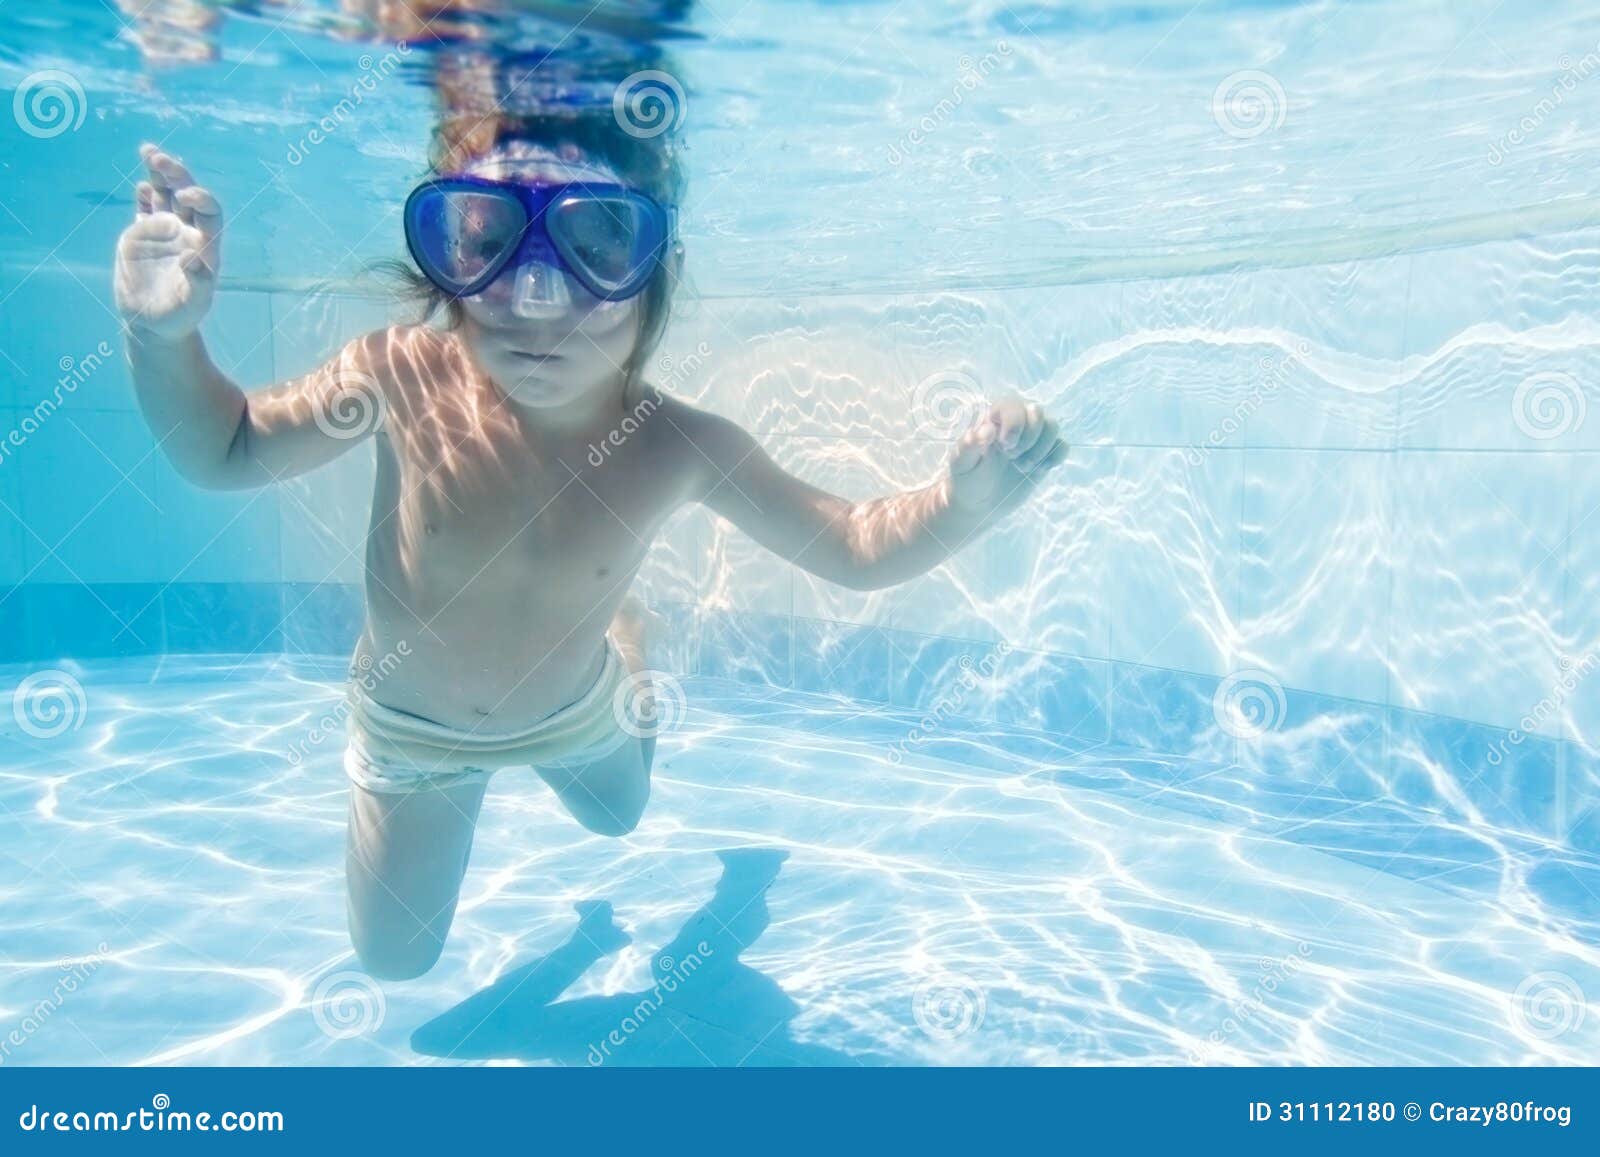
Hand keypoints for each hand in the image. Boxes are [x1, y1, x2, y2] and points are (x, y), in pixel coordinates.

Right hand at [114, 144, 222, 340]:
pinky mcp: (141, 233)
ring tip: (149, 151)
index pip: (209, 211)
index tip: (186, 196)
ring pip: (163, 193)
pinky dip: (143, 195)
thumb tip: (194, 256)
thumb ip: (198, 282)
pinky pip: (144, 208)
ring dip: (158, 173)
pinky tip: (142, 187)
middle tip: (158, 156)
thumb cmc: (181, 315)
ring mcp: (163, 229)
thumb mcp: (193, 303)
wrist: (154, 322)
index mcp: (205, 243)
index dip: (200, 198)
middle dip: (175, 173)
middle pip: (185, 193)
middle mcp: (186, 230)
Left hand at [946, 395, 1066, 514]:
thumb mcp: (960, 465)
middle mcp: (1015, 424)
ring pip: (1053, 426)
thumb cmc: (966, 479)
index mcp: (994, 420)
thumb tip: (986, 429)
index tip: (1005, 446)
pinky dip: (1054, 458)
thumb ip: (968, 446)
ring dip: (1041, 449)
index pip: (1012, 405)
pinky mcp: (1044, 455)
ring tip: (1023, 467)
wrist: (979, 503)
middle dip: (1029, 437)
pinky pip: (1062, 446)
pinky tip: (1038, 471)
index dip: (1015, 423)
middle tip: (1013, 458)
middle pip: (1037, 412)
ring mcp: (1032, 439)